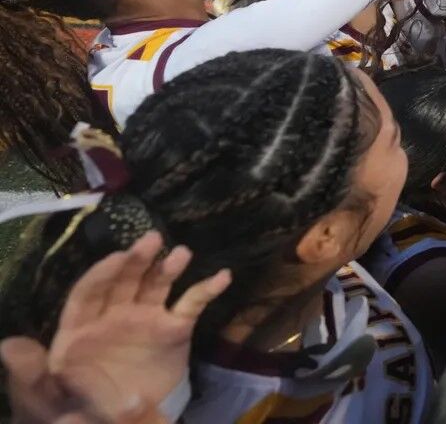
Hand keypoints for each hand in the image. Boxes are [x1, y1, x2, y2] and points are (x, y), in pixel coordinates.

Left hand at [2, 232, 230, 423]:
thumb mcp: (46, 400)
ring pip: (157, 286)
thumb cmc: (79, 411)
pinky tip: (223, 276)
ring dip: (169, 267)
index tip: (118, 258)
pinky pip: (192, 306)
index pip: (89, 292)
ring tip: (181, 254)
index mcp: (81, 328)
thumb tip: (8, 345)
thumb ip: (30, 374)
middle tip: (151, 240)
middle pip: (125, 281)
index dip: (103, 273)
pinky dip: (207, 289)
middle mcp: (115, 316)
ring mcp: (147, 321)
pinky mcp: (175, 332)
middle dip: (137, 260)